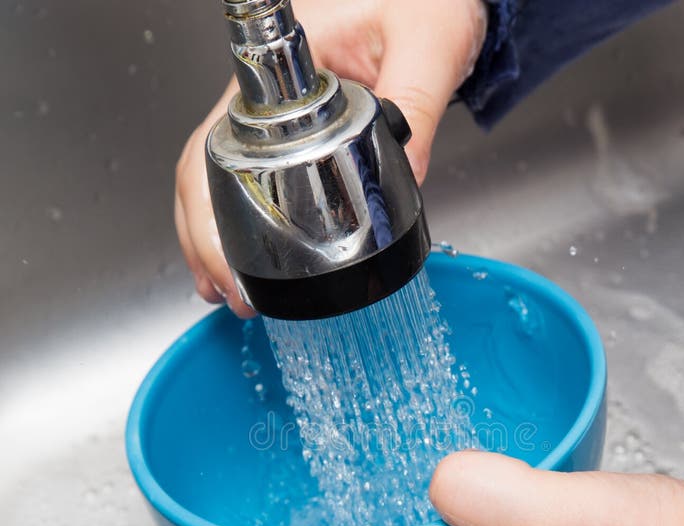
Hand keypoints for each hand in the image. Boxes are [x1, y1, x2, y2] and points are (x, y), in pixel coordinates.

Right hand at [175, 0, 487, 314]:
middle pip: (205, 166)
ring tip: (224, 289)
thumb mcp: (427, 48)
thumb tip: (406, 183)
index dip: (209, 204)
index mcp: (286, 68)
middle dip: (205, 235)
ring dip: (214, 235)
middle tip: (225, 291)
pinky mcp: (294, 134)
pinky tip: (245, 257)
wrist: (431, 0)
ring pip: (219, 176)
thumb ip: (418, 106)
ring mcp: (275, 116)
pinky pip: (252, 177)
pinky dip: (240, 219)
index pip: (222, 137)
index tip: (223, 257)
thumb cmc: (424, 1)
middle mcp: (267, 93)